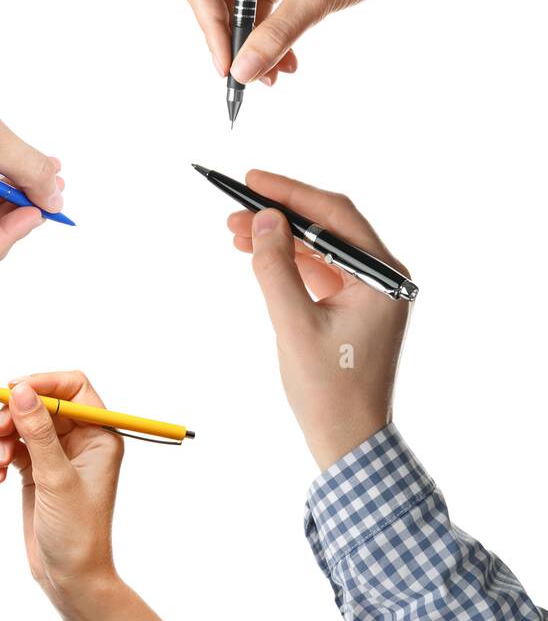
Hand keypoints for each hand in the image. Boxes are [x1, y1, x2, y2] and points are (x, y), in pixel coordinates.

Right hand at [0, 374, 212, 620]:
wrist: (71, 578)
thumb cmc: (77, 532)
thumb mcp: (56, 478)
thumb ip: (38, 431)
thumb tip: (20, 390)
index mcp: (100, 436)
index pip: (73, 388)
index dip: (42, 382)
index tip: (12, 390)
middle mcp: (81, 440)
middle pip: (42, 403)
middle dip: (15, 415)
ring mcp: (58, 455)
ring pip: (23, 425)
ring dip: (4, 439)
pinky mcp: (38, 470)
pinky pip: (14, 447)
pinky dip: (0, 457)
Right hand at [184, 0, 402, 86]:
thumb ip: (275, 37)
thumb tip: (241, 72)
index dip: (212, 31)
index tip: (227, 66)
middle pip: (217, 4)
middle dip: (234, 43)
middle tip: (248, 75)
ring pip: (240, 14)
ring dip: (254, 46)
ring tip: (273, 74)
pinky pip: (261, 14)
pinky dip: (270, 38)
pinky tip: (286, 60)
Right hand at [224, 171, 410, 469]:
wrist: (348, 440)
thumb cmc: (329, 391)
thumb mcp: (294, 326)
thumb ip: (276, 269)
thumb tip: (265, 220)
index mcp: (383, 279)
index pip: (335, 216)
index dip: (291, 193)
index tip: (252, 180)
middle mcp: (383, 279)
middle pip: (328, 227)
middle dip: (279, 214)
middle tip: (235, 206)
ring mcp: (368, 293)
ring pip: (319, 247)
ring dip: (278, 237)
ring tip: (236, 230)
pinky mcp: (351, 307)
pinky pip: (317, 269)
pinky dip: (286, 260)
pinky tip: (256, 253)